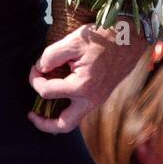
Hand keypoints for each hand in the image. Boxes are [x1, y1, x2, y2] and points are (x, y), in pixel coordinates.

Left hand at [28, 19, 149, 133]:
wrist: (130, 38)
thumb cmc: (103, 38)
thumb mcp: (73, 41)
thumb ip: (51, 56)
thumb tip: (40, 68)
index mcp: (82, 86)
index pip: (47, 92)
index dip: (35, 79)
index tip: (35, 68)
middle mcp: (90, 99)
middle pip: (63, 125)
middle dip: (44, 123)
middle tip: (31, 115)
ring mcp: (97, 100)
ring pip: (72, 120)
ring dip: (55, 118)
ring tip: (42, 111)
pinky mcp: (100, 96)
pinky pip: (80, 109)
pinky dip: (66, 107)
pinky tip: (58, 95)